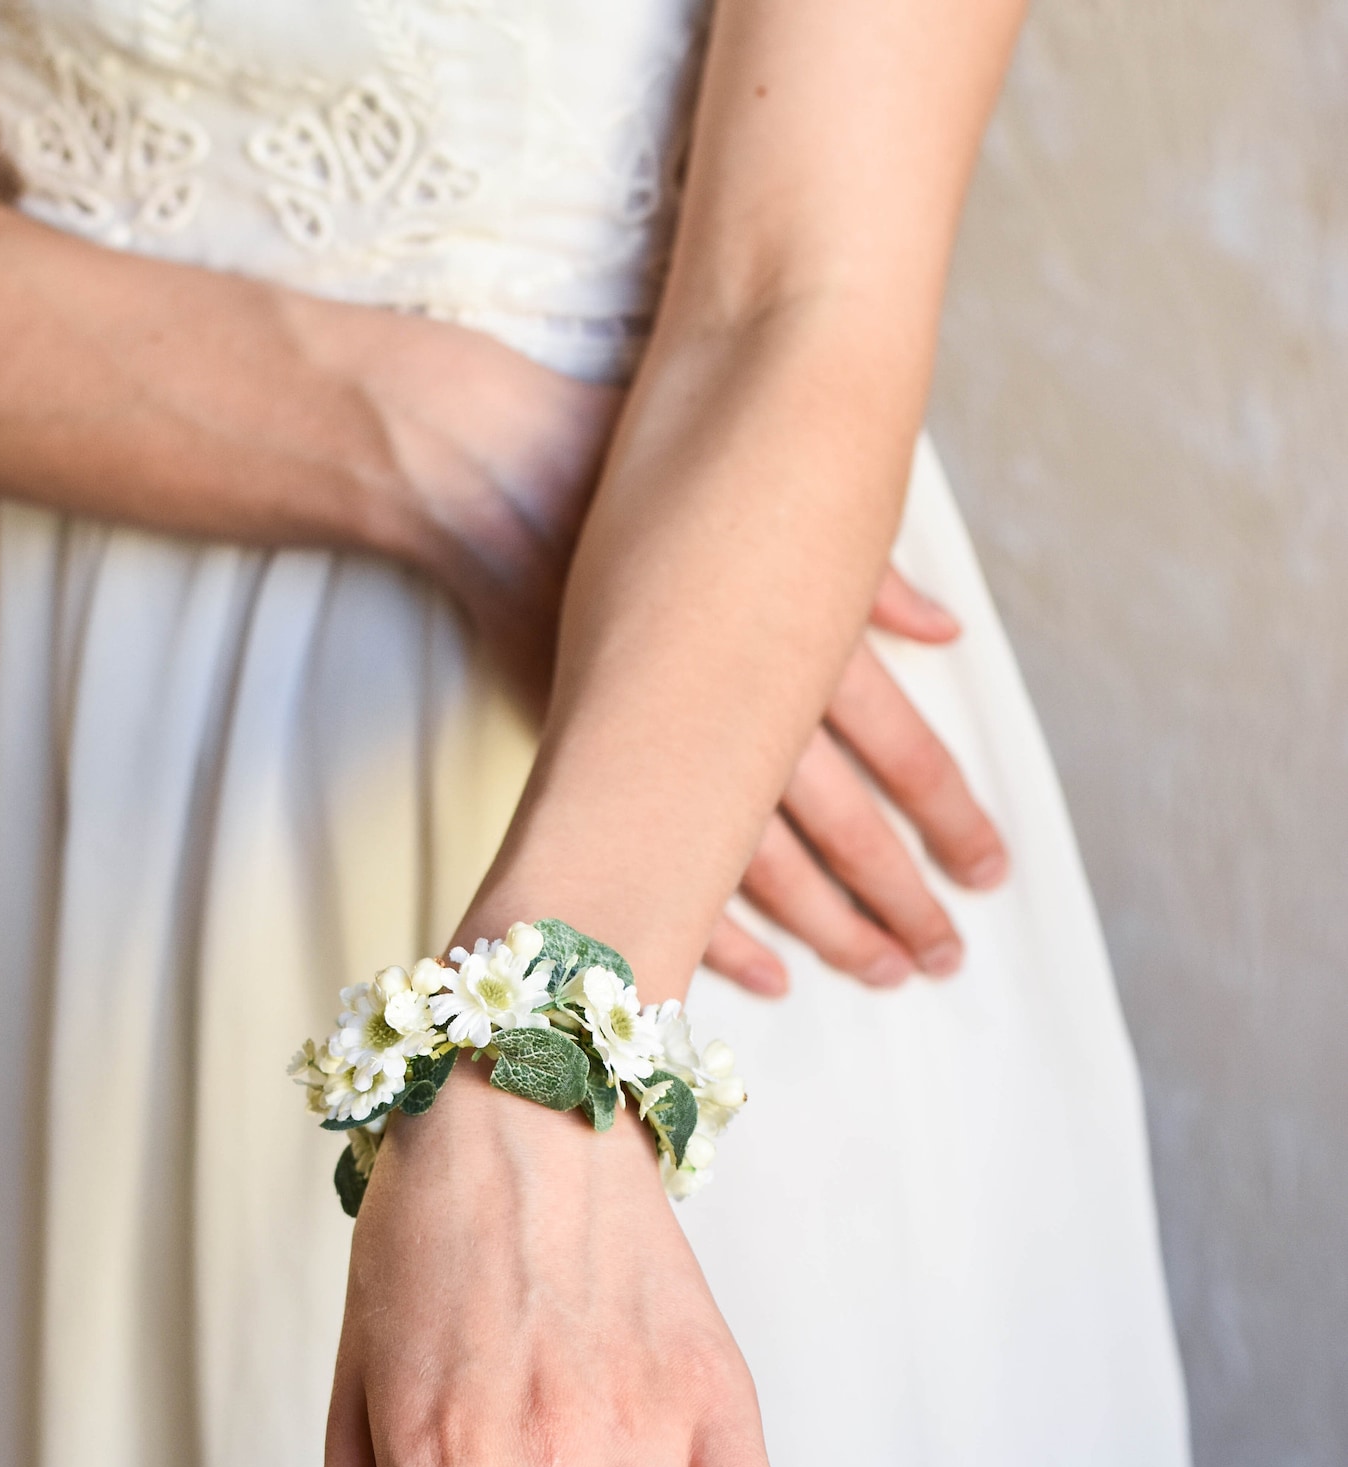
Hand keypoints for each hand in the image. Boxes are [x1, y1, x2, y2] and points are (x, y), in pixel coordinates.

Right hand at [376, 332, 1006, 994]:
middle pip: (850, 829)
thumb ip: (866, 582)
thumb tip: (947, 629)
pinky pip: (669, 872)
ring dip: (830, 928)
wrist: (497, 477)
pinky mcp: (603, 771)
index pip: (904, 753)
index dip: (952, 818)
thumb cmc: (636, 472)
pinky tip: (767, 975)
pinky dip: (722, 932)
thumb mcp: (761, 507)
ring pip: (771, 868)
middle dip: (903, 899)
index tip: (988, 870)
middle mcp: (745, 706)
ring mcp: (671, 749)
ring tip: (880, 969)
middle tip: (945, 954)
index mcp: (800, 639)